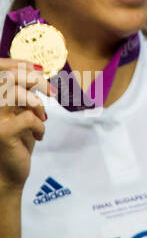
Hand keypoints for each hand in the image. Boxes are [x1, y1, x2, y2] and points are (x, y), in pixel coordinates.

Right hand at [0, 60, 50, 192]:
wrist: (9, 173)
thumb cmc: (17, 141)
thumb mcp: (20, 113)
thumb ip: (23, 94)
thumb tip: (37, 70)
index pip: (0, 72)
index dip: (17, 64)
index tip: (38, 68)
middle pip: (8, 79)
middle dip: (35, 81)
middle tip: (52, 93)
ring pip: (16, 94)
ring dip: (36, 104)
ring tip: (42, 118)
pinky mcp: (2, 134)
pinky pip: (28, 117)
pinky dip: (39, 125)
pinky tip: (38, 136)